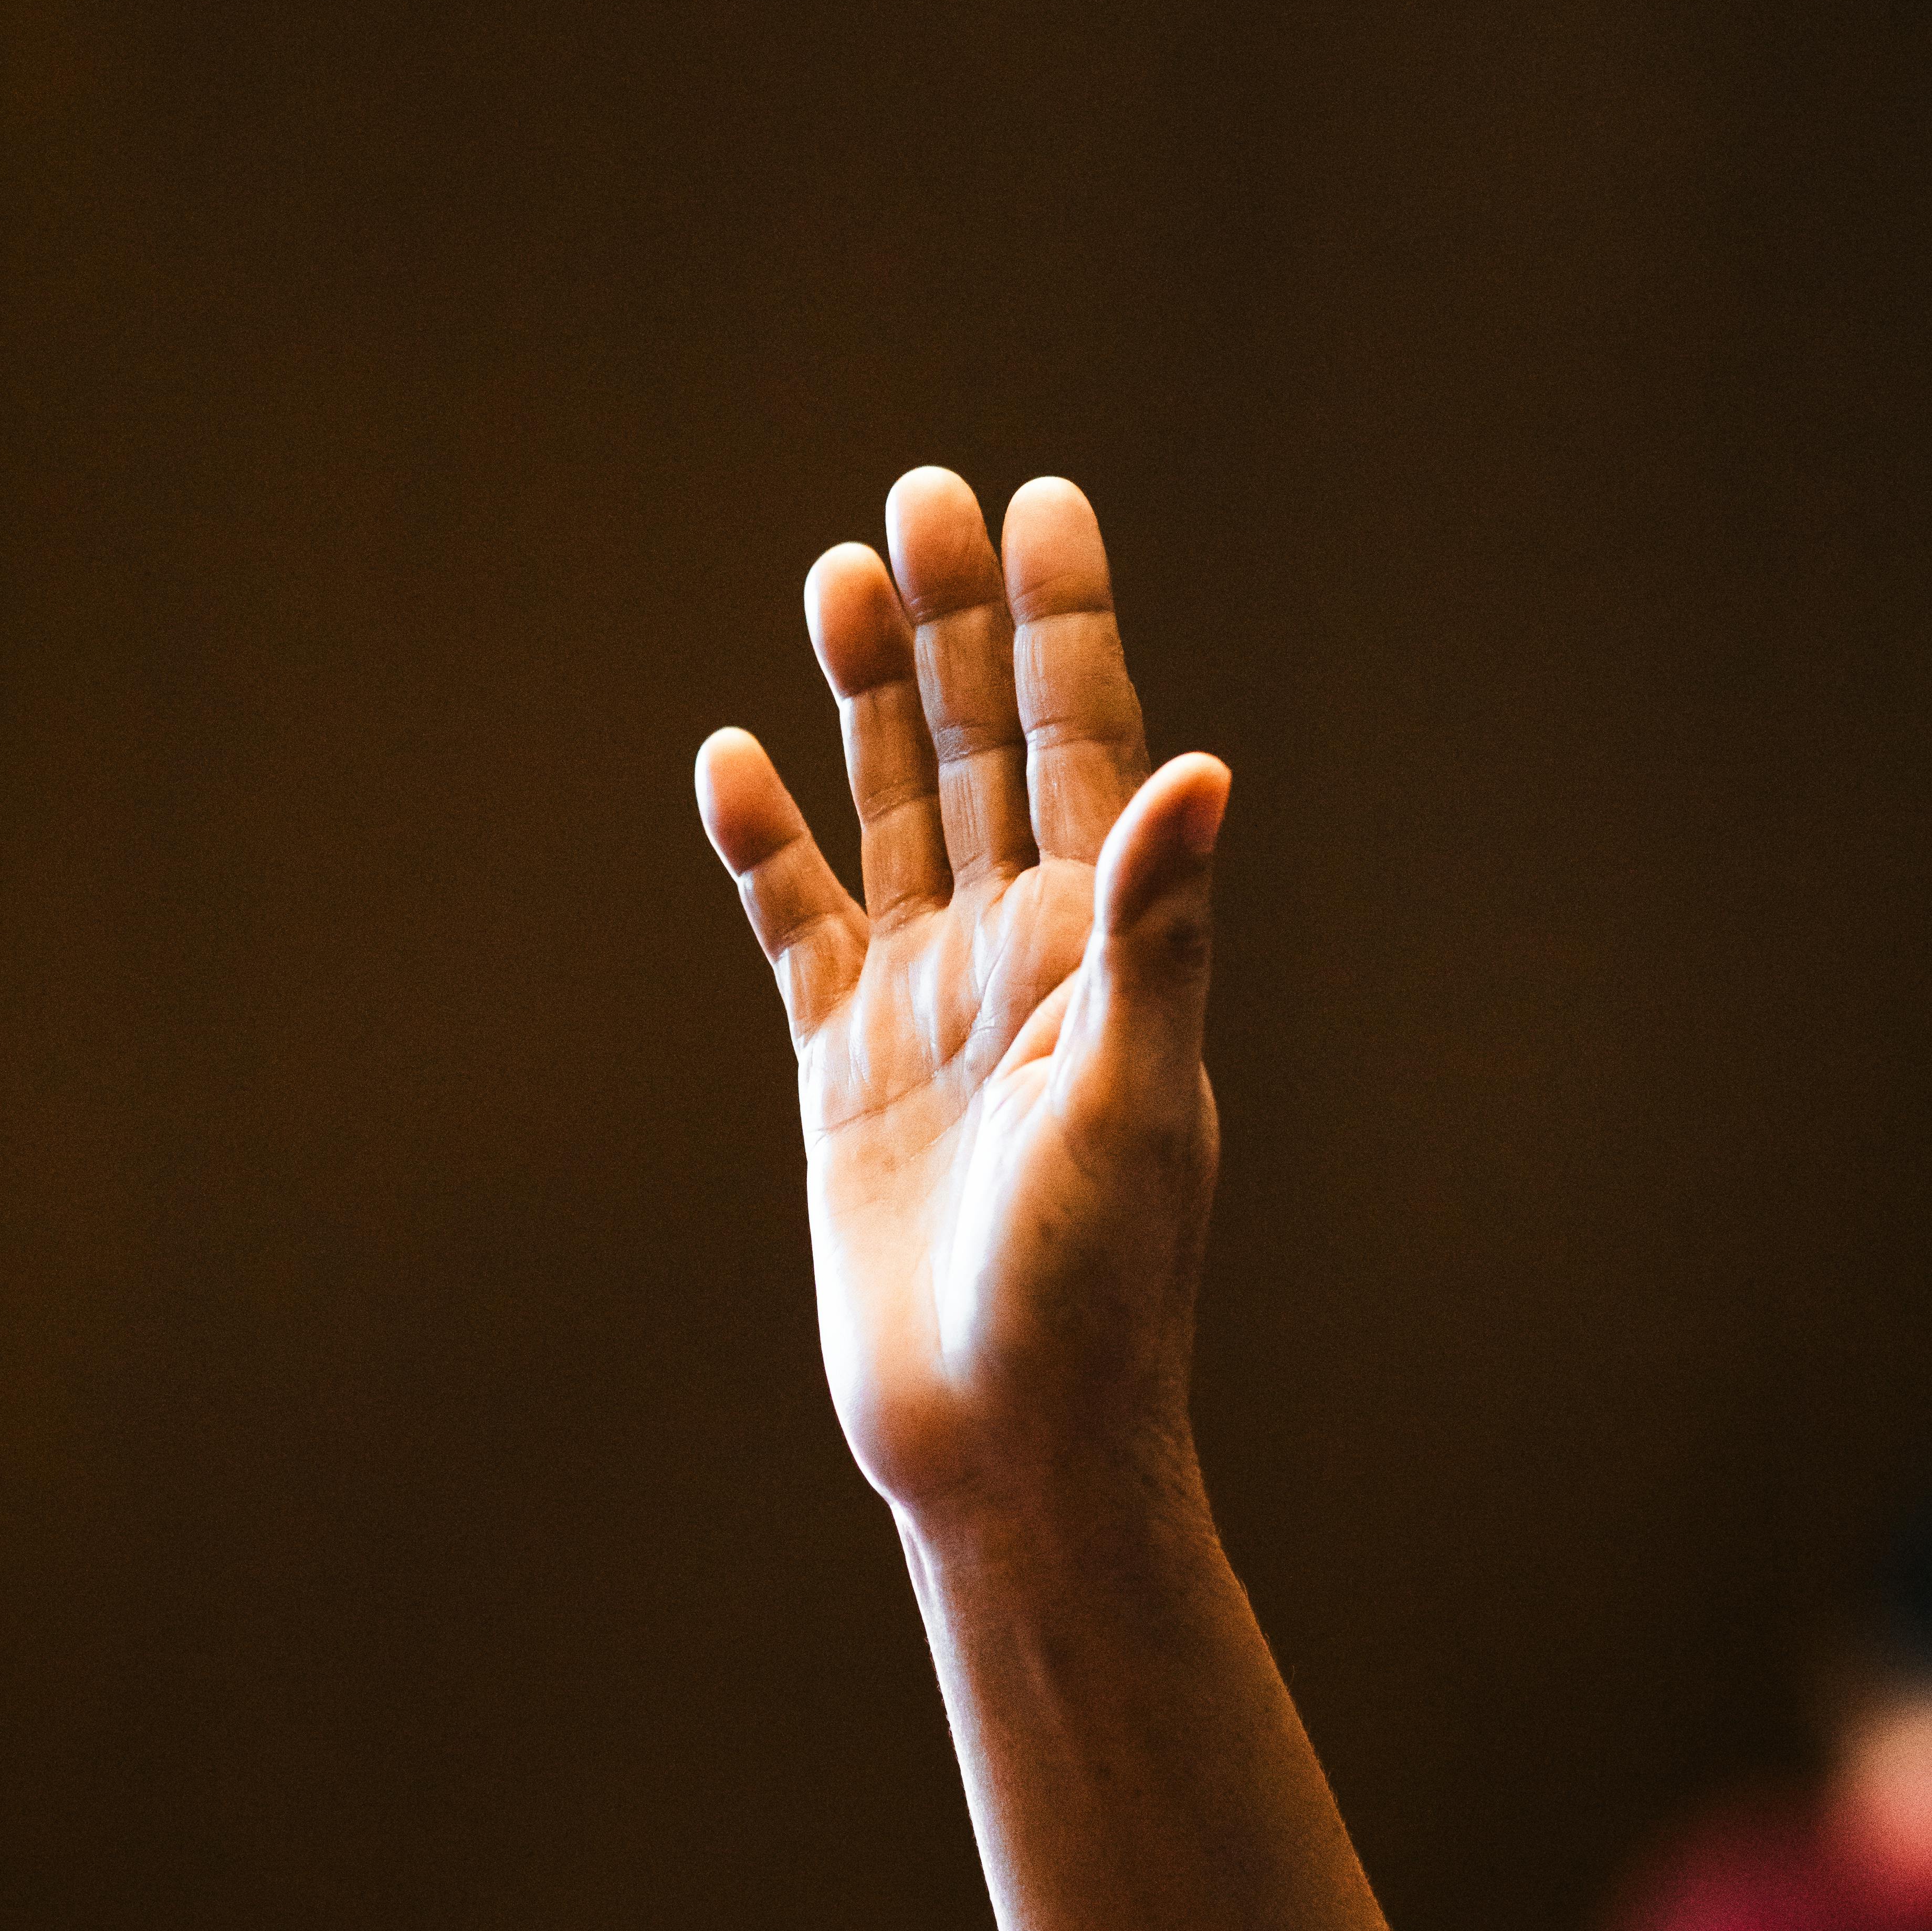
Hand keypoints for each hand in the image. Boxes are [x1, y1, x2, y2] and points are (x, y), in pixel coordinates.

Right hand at [696, 468, 1230, 1524]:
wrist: (1007, 1434)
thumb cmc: (1095, 1289)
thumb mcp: (1134, 1102)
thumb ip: (1155, 935)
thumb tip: (1200, 771)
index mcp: (1101, 953)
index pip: (1086, 749)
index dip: (1064, 626)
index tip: (1043, 502)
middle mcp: (1017, 959)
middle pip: (981, 754)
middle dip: (956, 628)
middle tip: (923, 496)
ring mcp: (925, 1008)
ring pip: (889, 817)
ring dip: (865, 704)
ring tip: (841, 573)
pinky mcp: (843, 1070)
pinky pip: (793, 927)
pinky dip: (764, 847)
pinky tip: (730, 758)